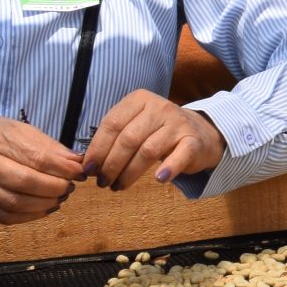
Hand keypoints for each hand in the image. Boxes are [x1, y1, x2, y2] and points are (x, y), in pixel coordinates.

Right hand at [0, 116, 80, 223]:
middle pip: (25, 182)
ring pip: (15, 203)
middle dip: (55, 187)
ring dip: (45, 204)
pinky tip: (44, 208)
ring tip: (60, 197)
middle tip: (70, 186)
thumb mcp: (19, 129)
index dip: (63, 168)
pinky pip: (5, 217)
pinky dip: (29, 216)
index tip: (81, 171)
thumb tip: (76, 162)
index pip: (36, 157)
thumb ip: (48, 146)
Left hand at [78, 89, 225, 191]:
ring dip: (129, 173)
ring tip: (118, 186)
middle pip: (128, 139)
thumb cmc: (158, 132)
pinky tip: (159, 179)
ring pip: (148, 150)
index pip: (112, 124)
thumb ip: (114, 137)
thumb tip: (87, 162)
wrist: (200, 133)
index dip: (97, 149)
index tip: (88, 169)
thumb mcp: (136, 125)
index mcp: (139, 100)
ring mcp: (178, 123)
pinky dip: (168, 168)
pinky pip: (180, 156)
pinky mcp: (193, 140)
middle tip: (102, 183)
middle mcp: (159, 107)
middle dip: (110, 164)